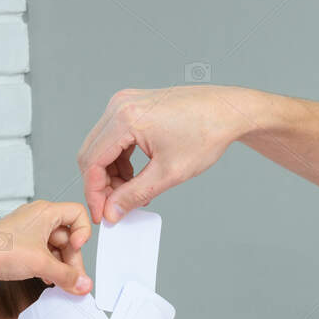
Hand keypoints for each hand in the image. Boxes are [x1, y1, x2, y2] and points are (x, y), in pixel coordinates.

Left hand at [0, 200, 93, 295]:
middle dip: (72, 259)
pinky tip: (47, 280)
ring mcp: (29, 232)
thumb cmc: (0, 251)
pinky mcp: (21, 246)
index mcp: (45, 211)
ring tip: (61, 284)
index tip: (76, 249)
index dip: (82, 233)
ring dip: (61, 267)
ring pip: (56, 248)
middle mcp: (38, 218)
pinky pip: (43, 255)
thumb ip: (67, 276)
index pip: (77, 214)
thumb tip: (83, 284)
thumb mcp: (41, 264)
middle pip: (68, 236)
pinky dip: (49, 267)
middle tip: (74, 280)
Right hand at [78, 85, 243, 222]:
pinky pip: (113, 139)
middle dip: (101, 186)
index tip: (102, 215)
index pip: (92, 162)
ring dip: (110, 175)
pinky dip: (118, 161)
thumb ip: (135, 195)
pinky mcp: (131, 106)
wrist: (227, 111)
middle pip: (91, 154)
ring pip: (100, 148)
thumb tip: (112, 212)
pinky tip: (135, 177)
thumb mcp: (169, 173)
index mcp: (127, 118)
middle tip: (116, 208)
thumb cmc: (206, 134)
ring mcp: (124, 103)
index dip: (94, 194)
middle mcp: (120, 105)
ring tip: (131, 194)